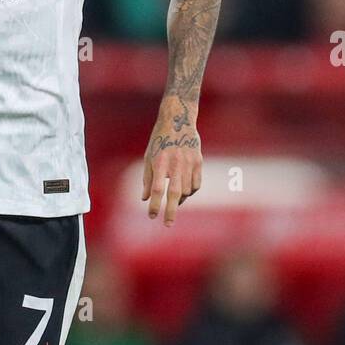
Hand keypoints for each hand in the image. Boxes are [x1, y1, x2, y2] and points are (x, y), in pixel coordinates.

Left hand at [141, 96, 201, 225]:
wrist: (178, 120)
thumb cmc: (159, 141)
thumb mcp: (148, 157)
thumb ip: (147, 179)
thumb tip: (145, 199)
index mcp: (160, 162)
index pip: (157, 188)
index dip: (154, 204)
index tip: (152, 215)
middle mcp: (175, 163)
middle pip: (174, 193)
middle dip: (171, 211)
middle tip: (167, 224)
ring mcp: (189, 162)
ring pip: (187, 190)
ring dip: (180, 199)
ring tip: (174, 201)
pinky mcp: (198, 161)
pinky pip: (196, 183)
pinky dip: (191, 191)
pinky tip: (185, 192)